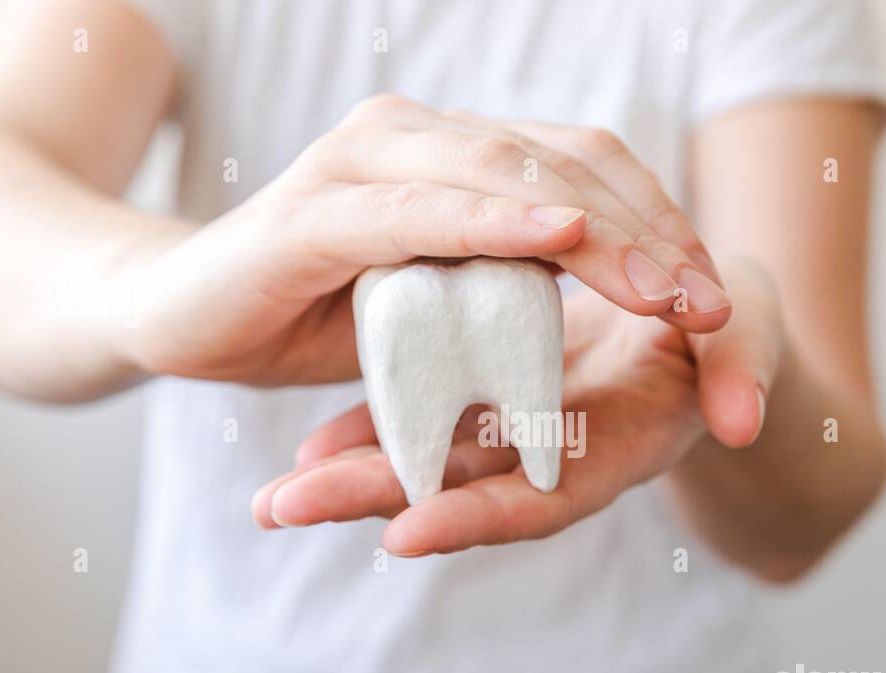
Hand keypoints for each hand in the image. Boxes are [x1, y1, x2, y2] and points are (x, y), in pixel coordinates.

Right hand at [122, 95, 731, 386]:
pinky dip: (494, 220)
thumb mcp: (428, 304)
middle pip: (564, 164)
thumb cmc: (304, 309)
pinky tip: (560, 235)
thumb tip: (581, 297)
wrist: (173, 317)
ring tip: (663, 284)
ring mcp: (366, 165)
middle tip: (712, 303)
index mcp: (454, 161)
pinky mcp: (317, 213)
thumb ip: (497, 284)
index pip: (583, 172)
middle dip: (650, 235)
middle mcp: (417, 142)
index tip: (712, 299)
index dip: (657, 227)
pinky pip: (421, 211)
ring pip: (506, 176)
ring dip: (596, 229)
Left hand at [250, 258, 783, 554]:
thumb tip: (741, 419)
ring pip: (431, 458)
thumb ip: (744, 368)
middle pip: (461, 486)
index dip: (480, 514)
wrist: (710, 320)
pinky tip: (308, 445)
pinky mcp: (496, 391)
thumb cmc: (734, 328)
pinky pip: (430, 416)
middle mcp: (562, 449)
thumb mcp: (750, 335)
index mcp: (621, 443)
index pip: (543, 495)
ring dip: (351, 473)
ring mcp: (522, 424)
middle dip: (373, 496)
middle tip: (283, 507)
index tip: (403, 533)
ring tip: (273, 494)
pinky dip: (375, 429)